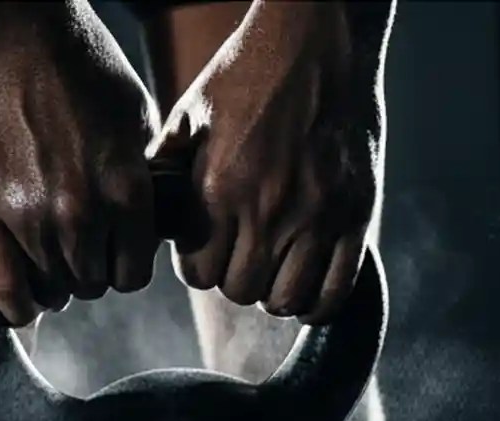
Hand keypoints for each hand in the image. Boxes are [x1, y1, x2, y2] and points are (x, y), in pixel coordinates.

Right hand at [0, 1, 160, 325]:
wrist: (13, 28)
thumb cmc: (79, 65)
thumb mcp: (136, 118)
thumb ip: (141, 180)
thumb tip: (150, 227)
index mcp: (124, 188)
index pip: (133, 272)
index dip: (125, 267)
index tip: (116, 257)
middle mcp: (78, 209)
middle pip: (92, 283)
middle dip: (92, 272)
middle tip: (82, 253)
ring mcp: (24, 211)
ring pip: (51, 285)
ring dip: (56, 282)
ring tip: (53, 264)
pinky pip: (3, 284)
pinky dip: (18, 306)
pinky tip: (25, 310)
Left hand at [152, 1, 387, 323]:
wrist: (312, 40)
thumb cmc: (243, 75)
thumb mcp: (189, 118)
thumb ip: (164, 172)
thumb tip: (142, 218)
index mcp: (220, 188)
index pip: (199, 274)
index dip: (199, 266)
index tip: (207, 248)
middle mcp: (269, 207)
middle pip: (241, 290)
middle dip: (234, 277)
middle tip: (240, 253)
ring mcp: (318, 213)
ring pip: (285, 299)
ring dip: (273, 291)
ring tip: (273, 265)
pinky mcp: (357, 213)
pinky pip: (336, 290)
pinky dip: (317, 300)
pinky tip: (305, 280)